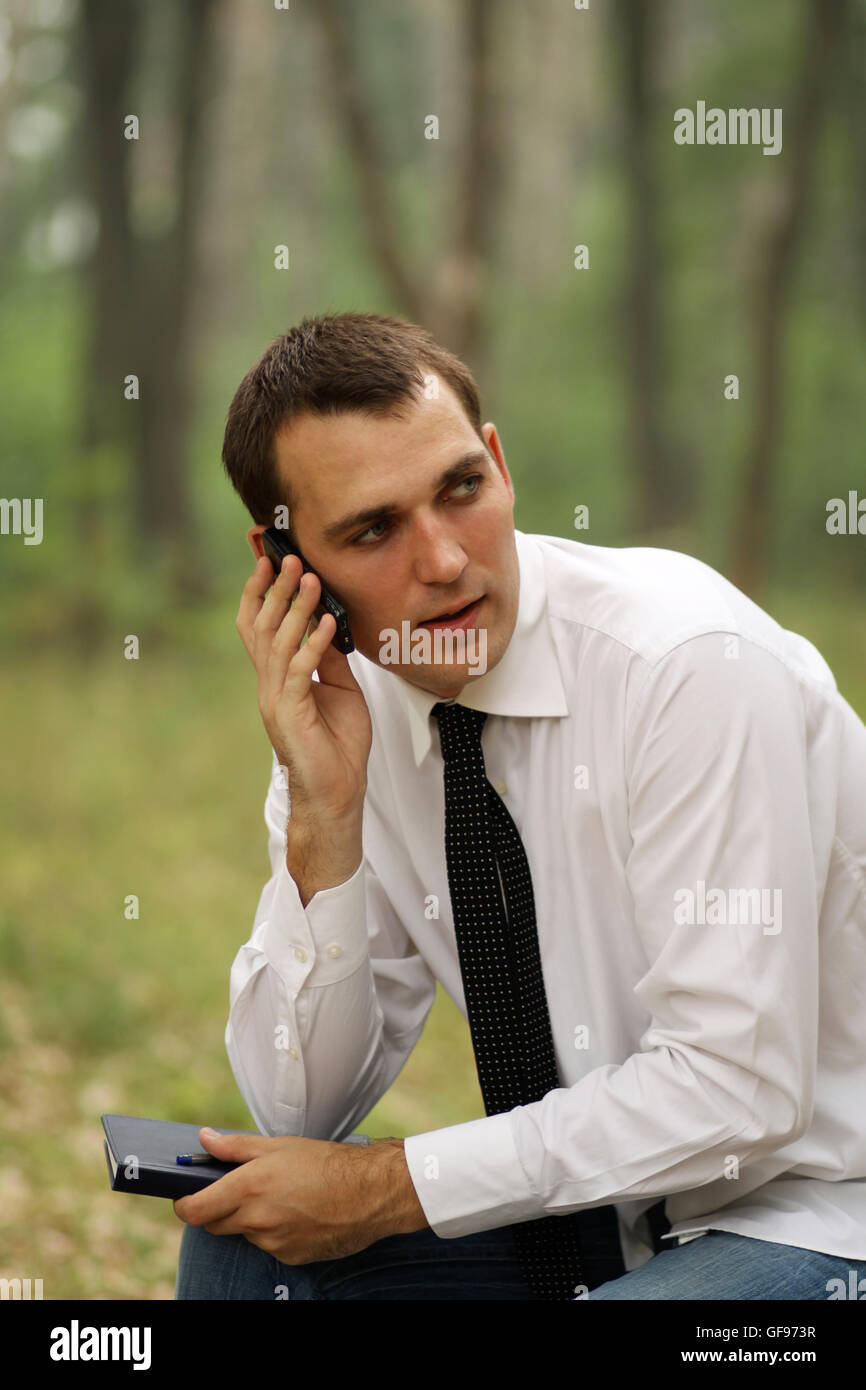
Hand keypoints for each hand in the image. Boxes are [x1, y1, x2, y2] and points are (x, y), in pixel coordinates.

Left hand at [172, 1127, 421, 1264]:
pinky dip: (275, 1231)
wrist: (370, 1193)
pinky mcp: (289, 1257)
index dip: (183, 1204)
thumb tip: (204, 1140)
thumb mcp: (278, 1145)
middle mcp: (255, 1220)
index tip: (186, 1196)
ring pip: (244, 1233)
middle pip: (213, 1224)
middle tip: (236, 1189)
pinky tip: (298, 1212)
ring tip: (282, 1196)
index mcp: (248, 1187)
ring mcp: (272, 1242)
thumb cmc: (326, 1162)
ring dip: (251, 1219)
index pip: (193, 1210)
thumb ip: (234, 1147)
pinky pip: (269, 1245)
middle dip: (216, 1209)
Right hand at [236, 553, 371, 822]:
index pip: (258, 627)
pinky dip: (314, 644)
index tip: (268, 559)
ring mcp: (276, 699)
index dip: (259, 593)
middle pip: (263, 627)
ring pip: (279, 644)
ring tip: (311, 580)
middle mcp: (269, 684)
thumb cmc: (338, 743)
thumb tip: (329, 621)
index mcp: (277, 677)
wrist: (337, 791)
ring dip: (296, 609)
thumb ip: (328, 657)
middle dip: (276, 590)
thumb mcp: (339, 688)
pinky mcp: (291, 715)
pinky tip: (328, 623)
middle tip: (290, 559)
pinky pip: (301, 671)